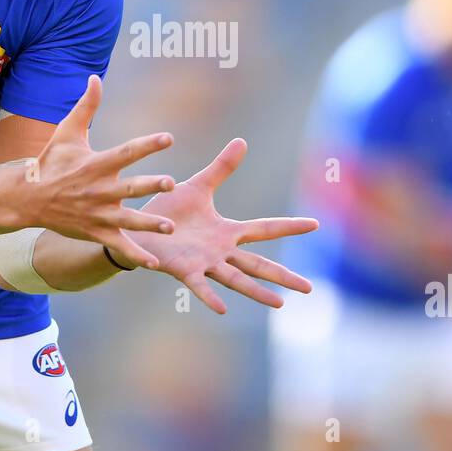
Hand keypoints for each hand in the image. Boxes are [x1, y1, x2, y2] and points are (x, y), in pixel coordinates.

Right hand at [29, 74, 175, 268]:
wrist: (28, 198)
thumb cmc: (52, 162)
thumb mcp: (67, 132)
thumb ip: (86, 106)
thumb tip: (95, 78)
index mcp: (96, 164)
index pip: (126, 153)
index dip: (147, 145)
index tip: (168, 138)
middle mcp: (99, 190)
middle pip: (129, 188)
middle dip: (149, 186)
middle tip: (170, 183)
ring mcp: (98, 214)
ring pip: (128, 220)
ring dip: (149, 224)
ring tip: (170, 226)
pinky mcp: (96, 232)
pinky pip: (118, 245)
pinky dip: (135, 255)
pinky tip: (154, 262)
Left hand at [109, 138, 317, 313]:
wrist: (136, 228)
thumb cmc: (168, 212)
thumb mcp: (199, 186)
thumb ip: (221, 168)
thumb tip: (242, 141)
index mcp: (227, 232)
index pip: (265, 228)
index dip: (290, 226)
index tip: (316, 224)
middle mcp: (221, 251)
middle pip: (259, 264)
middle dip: (284, 276)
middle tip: (310, 288)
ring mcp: (204, 263)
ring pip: (236, 279)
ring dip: (258, 291)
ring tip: (280, 304)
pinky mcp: (183, 270)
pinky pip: (199, 285)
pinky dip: (210, 296)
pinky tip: (223, 309)